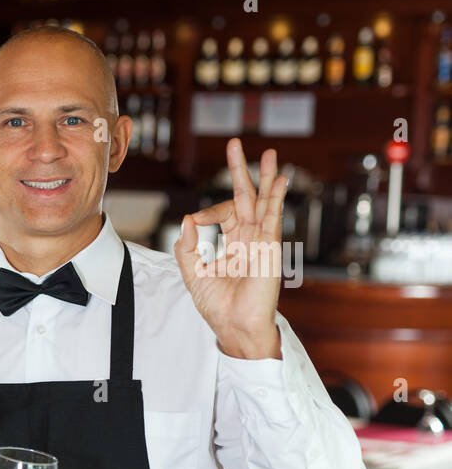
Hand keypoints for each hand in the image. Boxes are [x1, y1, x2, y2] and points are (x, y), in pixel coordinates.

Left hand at [173, 138, 285, 359]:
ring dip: (266, 177)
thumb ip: (187, 246)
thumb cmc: (216, 304)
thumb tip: (188, 217)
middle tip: (236, 144)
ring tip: (270, 154)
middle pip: (245, 197)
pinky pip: (273, 217)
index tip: (196, 221)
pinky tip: (280, 180)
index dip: (207, 212)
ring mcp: (260, 240)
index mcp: (229, 242)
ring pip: (263, 201)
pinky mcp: (270, 247)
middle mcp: (247, 238)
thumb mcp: (193, 272)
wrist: (234, 324)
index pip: (222, 214)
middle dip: (241, 171)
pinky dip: (276, 197)